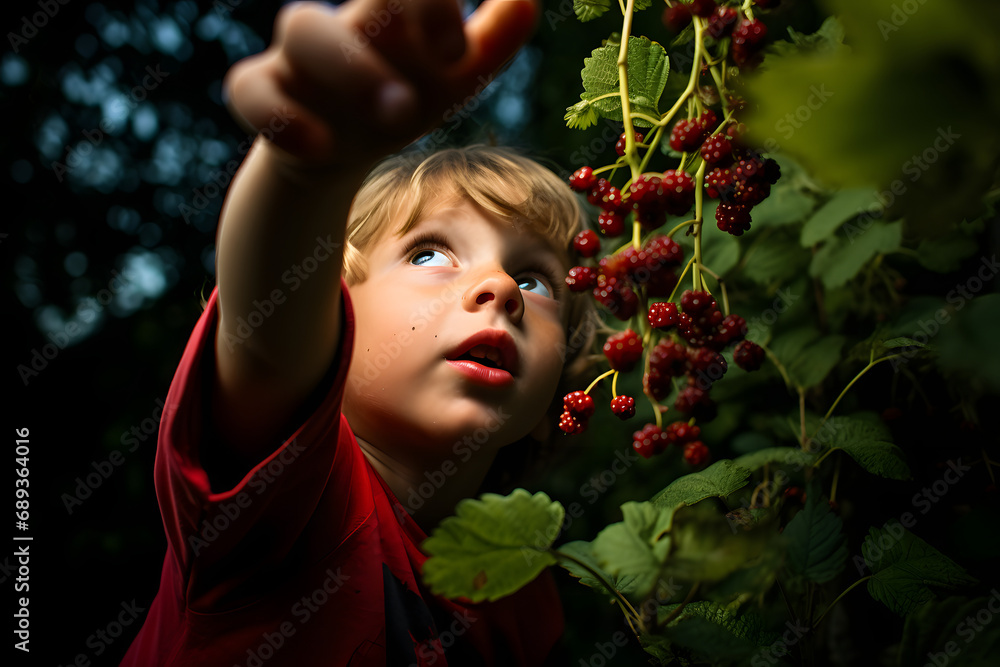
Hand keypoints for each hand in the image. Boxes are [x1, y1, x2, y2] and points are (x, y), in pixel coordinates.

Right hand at [224, 0, 538, 166]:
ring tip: (397, 115)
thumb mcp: (452, 79)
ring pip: (302, 29)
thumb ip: (492, 42)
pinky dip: (279, 115)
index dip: (430, 2)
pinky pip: (251, 92)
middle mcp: (344, 22)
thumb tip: (529, 0)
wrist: (336, 148)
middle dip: (399, 26)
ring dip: (350, 69)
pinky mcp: (264, 96)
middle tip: (428, 88)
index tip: (455, 49)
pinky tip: (320, 147)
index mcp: (392, 12)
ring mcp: (297, 57)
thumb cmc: (399, 97)